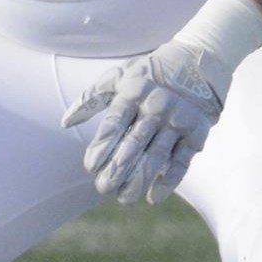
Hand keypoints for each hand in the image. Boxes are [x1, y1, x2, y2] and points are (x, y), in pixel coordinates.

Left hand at [61, 0, 261, 206]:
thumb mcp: (118, 76)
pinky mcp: (196, 133)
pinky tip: (154, 197)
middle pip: (134, 143)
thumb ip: (90, 99)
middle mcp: (156, 107)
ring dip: (139, 180)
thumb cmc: (149, 73)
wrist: (198, 62)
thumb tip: (64, 123)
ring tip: (124, 198)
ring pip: (157, 155)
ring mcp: (177, 121)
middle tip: (103, 188)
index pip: (114, 124)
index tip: (90, 167)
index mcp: (133, 92)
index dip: (102, 147)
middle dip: (117, 169)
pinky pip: (182, 161)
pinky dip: (169, 180)